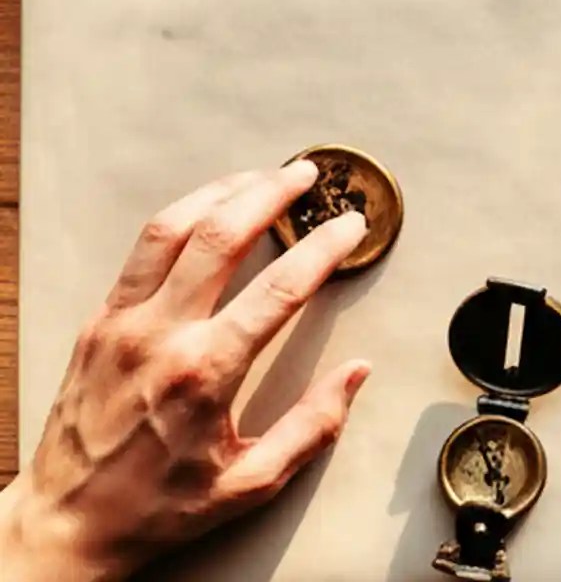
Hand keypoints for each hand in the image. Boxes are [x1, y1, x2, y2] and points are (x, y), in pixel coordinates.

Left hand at [0, 162, 371, 580]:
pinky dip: (179, 217)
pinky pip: (140, 251)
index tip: (349, 227)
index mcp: (204, 374)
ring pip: (172, 228)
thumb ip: (313, 426)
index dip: (323, 248)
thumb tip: (356, 374)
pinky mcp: (99, 322)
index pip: (279, 290)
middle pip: (220, 236)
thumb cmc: (158, 507)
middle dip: (271, 194)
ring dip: (222, 191)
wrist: (66, 521)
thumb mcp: (251, 483)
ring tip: (260, 176)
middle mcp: (159, 336)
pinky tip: (206, 210)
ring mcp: (121, 323)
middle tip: (306, 175)